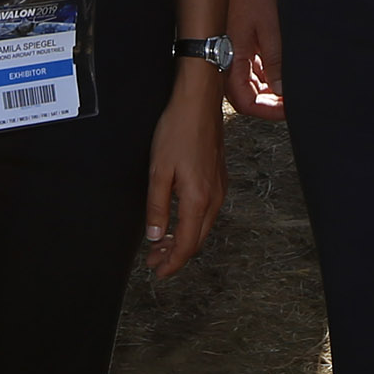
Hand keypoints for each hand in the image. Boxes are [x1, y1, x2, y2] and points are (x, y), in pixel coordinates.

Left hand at [143, 63, 229, 277]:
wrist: (199, 101)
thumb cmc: (178, 130)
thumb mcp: (158, 170)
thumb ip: (158, 206)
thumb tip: (156, 236)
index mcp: (199, 199)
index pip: (188, 244)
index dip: (173, 263)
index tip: (158, 272)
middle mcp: (214, 197)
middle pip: (197, 239)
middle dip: (176, 254)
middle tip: (154, 261)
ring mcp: (219, 186)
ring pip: (203, 226)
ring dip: (183, 238)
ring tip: (162, 243)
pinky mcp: (218, 176)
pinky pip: (207, 211)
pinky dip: (191, 222)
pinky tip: (178, 219)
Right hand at [226, 0, 285, 119]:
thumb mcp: (272, 28)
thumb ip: (277, 63)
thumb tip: (283, 92)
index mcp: (231, 59)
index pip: (246, 103)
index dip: (268, 111)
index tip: (289, 108)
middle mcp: (224, 59)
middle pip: (245, 97)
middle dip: (268, 103)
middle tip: (291, 101)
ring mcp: (227, 50)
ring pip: (245, 83)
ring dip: (265, 89)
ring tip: (288, 87)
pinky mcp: (231, 41)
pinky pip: (245, 68)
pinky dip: (261, 74)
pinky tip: (277, 70)